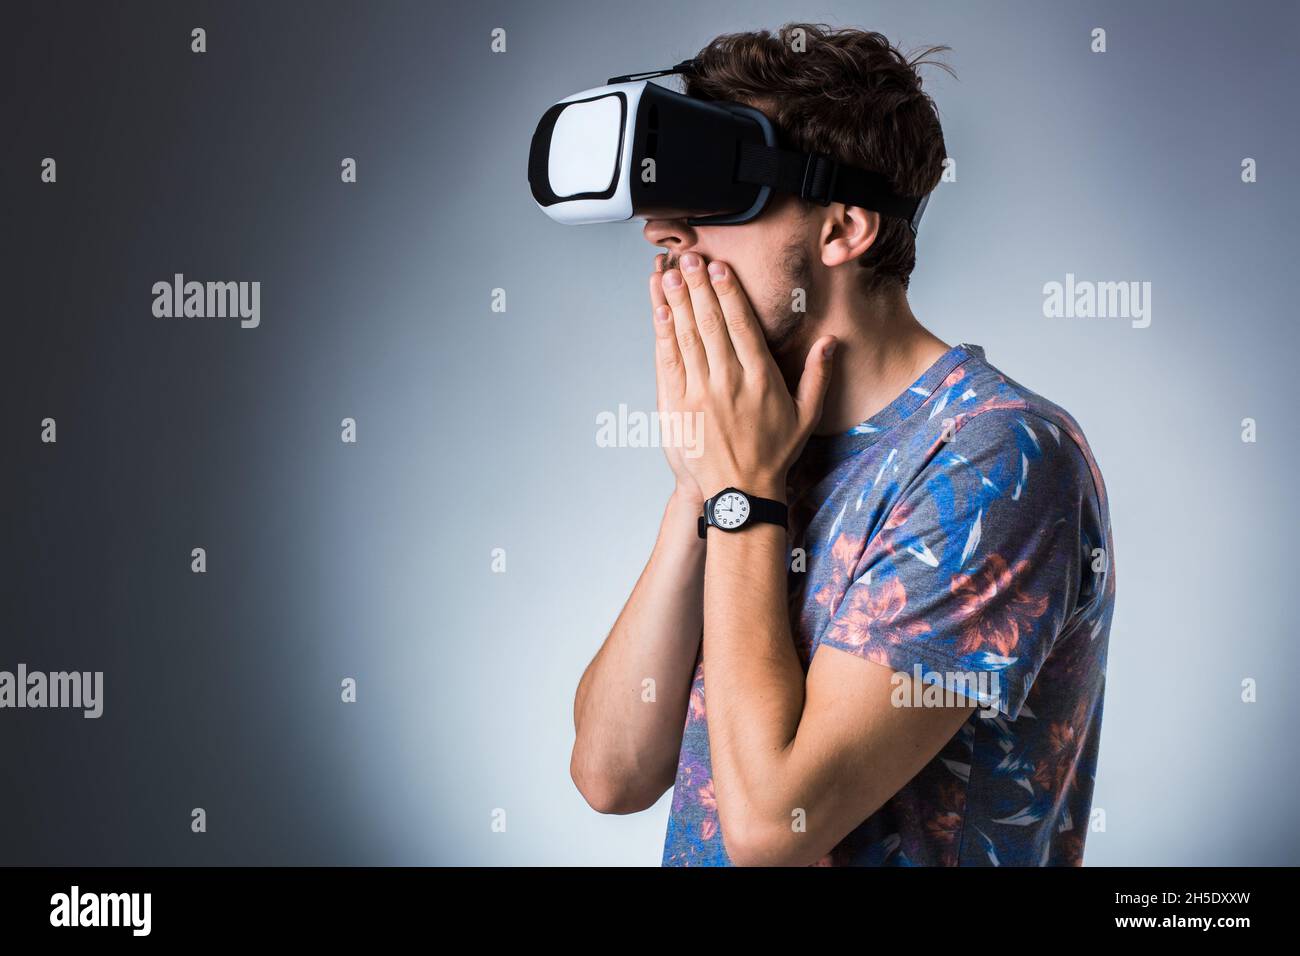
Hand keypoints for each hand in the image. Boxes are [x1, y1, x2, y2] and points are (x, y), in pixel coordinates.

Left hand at [650, 251, 836, 503]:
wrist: (739, 492)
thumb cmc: (773, 454)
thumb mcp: (806, 416)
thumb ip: (817, 375)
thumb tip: (831, 342)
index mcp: (760, 378)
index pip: (740, 324)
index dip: (727, 291)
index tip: (718, 267)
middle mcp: (728, 381)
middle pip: (709, 322)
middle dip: (697, 286)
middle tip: (687, 257)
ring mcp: (700, 393)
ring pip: (686, 337)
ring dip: (676, 301)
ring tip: (667, 272)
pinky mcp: (678, 407)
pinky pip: (669, 362)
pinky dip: (663, 334)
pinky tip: (659, 311)